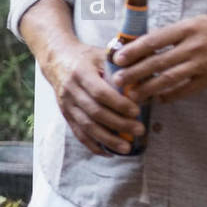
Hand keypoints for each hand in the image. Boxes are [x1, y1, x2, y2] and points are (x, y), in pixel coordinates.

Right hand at [43, 39, 143, 155]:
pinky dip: (93, 145)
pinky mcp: (65, 114)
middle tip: (139, 130)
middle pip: (94, 112)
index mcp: (81, 73)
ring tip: (126, 148)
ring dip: (107, 139)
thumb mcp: (102, 54)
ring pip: (86, 126)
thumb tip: (149, 71)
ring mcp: (66, 104)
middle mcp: (71, 90)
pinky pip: (78, 133)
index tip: (137, 111)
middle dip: (118, 124)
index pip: (99, 92)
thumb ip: (122, 63)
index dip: (118, 104)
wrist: (57, 59)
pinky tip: (108, 152)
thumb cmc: (85, 57)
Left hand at [111, 12, 206, 102]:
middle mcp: (194, 45)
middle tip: (117, 81)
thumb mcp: (200, 22)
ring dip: (147, 88)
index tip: (117, 58)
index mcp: (188, 28)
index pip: (154, 39)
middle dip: (134, 73)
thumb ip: (176, 33)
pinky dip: (171, 96)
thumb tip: (148, 43)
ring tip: (132, 95)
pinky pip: (187, 89)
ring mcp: (204, 64)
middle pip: (157, 61)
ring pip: (169, 78)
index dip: (133, 50)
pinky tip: (160, 99)